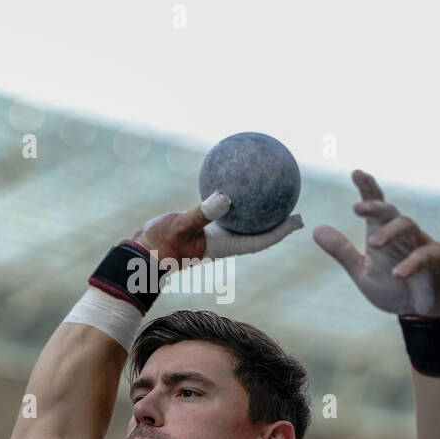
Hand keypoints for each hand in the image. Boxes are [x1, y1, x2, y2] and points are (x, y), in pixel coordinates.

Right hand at [132, 191, 303, 262]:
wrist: (141, 253)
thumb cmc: (160, 243)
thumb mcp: (181, 225)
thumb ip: (203, 213)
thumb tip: (226, 197)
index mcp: (224, 246)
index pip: (260, 239)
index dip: (281, 231)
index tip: (299, 221)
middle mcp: (223, 242)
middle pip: (258, 232)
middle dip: (277, 222)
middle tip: (295, 208)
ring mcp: (213, 236)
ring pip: (242, 223)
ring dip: (257, 213)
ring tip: (271, 196)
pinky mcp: (202, 228)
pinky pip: (223, 212)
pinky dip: (231, 201)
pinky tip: (231, 185)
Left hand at [312, 170, 439, 316]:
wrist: (419, 312)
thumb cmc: (393, 287)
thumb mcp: (361, 272)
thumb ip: (342, 251)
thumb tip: (316, 230)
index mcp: (383, 233)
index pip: (377, 205)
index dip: (368, 188)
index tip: (356, 173)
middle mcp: (403, 234)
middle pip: (392, 212)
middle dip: (376, 206)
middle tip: (357, 208)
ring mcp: (422, 244)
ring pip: (409, 226)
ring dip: (390, 232)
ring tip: (372, 243)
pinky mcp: (437, 260)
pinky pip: (425, 256)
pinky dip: (411, 264)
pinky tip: (397, 274)